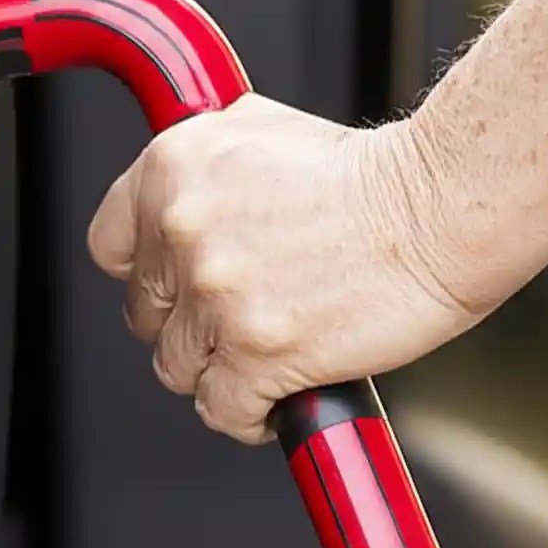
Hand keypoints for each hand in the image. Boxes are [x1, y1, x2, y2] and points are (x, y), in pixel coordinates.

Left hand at [87, 94, 473, 443]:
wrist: (439, 206)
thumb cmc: (372, 173)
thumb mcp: (266, 130)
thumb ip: (208, 164)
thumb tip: (183, 192)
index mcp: (173, 173)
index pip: (109, 246)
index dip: (145, 274)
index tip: (171, 287)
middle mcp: (184, 231)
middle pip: (146, 314)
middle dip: (188, 324)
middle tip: (235, 320)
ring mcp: (217, 297)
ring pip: (178, 368)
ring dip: (219, 370)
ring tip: (263, 358)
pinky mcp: (257, 353)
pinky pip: (221, 411)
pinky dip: (248, 416)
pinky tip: (278, 399)